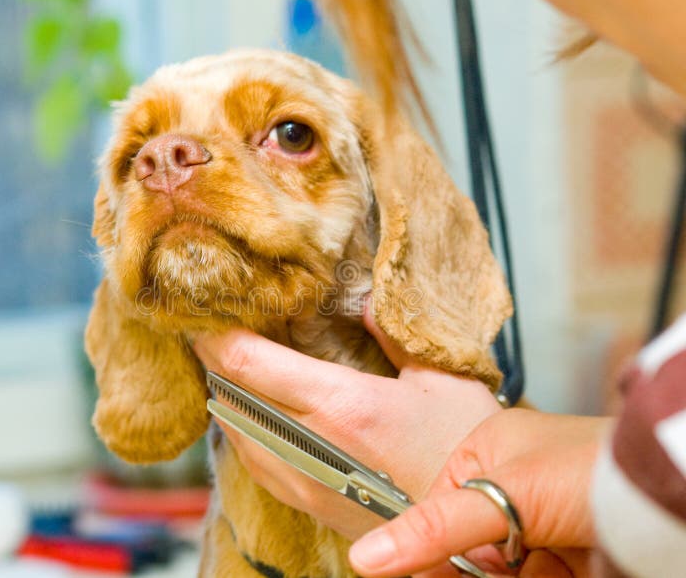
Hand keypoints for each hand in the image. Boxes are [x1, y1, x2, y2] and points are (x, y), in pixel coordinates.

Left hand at [192, 304, 501, 539]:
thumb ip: (392, 333)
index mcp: (344, 405)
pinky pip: (253, 463)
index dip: (215, 337)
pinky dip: (241, 431)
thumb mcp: (440, 377)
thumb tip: (361, 301)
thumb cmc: (468, 449)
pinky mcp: (311, 505)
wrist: (479, 520)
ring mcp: (307, 482)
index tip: (203, 314)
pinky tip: (252, 415)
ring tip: (229, 367)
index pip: (248, 365)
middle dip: (214, 359)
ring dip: (225, 395)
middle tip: (210, 331)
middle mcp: (314, 446)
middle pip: (231, 395)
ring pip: (234, 431)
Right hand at [348, 408, 611, 576]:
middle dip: (474, 568)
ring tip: (543, 561)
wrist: (668, 495)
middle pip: (466, 549)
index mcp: (486, 456)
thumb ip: (432, 528)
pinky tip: (555, 568)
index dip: (429, 550)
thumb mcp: (502, 493)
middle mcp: (512, 492)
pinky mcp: (568, 561)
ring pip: (498, 571)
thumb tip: (365, 554)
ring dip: (509, 576)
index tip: (422, 573)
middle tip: (509, 566)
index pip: (436, 512)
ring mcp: (543, 529)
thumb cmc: (590, 467)